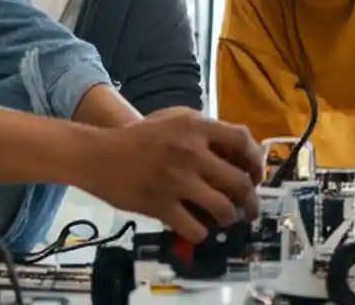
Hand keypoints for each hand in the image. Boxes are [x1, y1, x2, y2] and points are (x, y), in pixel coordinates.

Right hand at [79, 110, 263, 242]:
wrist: (98, 155)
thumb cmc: (140, 138)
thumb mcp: (174, 120)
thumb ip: (204, 131)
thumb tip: (239, 154)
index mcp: (195, 127)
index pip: (242, 141)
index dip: (256, 162)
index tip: (256, 176)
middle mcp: (190, 152)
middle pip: (239, 182)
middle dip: (251, 202)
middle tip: (250, 210)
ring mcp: (176, 180)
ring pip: (223, 209)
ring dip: (229, 219)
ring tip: (224, 220)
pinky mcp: (160, 205)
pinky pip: (195, 229)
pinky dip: (201, 234)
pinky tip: (197, 229)